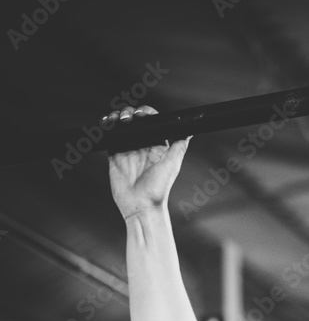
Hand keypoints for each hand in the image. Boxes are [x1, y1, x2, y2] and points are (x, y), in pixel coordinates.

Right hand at [105, 105, 191, 219]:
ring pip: (122, 126)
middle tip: (128, 117)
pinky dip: (108, 128)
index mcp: (157, 146)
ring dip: (118, 118)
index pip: (151, 122)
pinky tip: (107, 123)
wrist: (141, 207)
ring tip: (117, 119)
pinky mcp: (115, 156)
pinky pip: (110, 137)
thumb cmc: (158, 189)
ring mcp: (128, 150)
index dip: (146, 113)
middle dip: (130, 113)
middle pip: (135, 121)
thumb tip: (190, 129)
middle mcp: (143, 146)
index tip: (141, 113)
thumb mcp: (172, 165)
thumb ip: (179, 147)